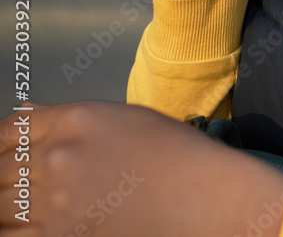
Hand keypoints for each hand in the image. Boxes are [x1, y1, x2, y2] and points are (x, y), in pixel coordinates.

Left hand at [0, 102, 282, 236]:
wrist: (206, 197)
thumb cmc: (177, 155)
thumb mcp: (126, 120)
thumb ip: (69, 119)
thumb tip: (24, 114)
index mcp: (74, 120)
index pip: (10, 130)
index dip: (0, 143)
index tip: (2, 151)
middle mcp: (59, 156)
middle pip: (0, 168)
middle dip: (0, 176)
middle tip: (7, 182)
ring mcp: (56, 199)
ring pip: (0, 204)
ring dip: (2, 205)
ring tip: (10, 206)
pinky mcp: (63, 234)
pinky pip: (14, 234)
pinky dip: (10, 229)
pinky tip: (15, 225)